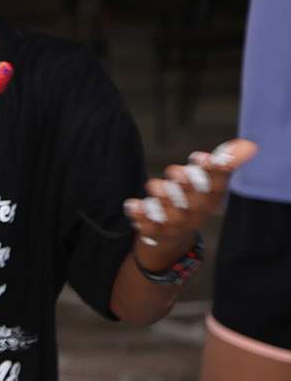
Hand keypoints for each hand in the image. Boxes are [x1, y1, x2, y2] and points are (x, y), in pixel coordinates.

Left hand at [126, 138, 256, 257]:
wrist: (172, 236)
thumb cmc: (192, 199)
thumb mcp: (206, 181)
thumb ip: (221, 162)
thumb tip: (248, 144)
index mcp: (211, 200)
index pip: (216, 188)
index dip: (211, 174)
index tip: (202, 157)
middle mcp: (196, 215)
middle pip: (194, 202)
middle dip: (186, 186)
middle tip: (176, 171)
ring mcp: (176, 226)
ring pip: (171, 214)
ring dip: (163, 199)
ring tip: (155, 186)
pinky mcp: (155, 232)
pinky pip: (148, 226)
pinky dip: (140, 216)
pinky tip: (132, 204)